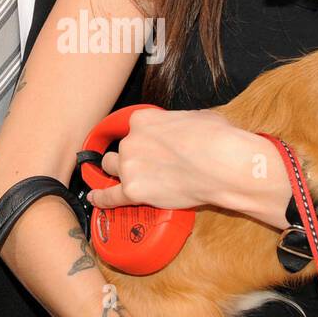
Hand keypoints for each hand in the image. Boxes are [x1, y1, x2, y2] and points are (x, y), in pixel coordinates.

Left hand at [85, 109, 253, 211]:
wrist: (221, 164)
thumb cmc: (216, 139)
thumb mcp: (198, 117)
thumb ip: (180, 124)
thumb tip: (186, 130)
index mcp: (143, 119)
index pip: (133, 128)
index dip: (142, 139)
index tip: (147, 145)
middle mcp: (131, 140)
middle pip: (120, 150)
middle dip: (130, 157)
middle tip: (145, 165)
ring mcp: (129, 166)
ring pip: (112, 169)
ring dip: (119, 174)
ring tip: (125, 181)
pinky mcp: (133, 191)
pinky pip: (109, 196)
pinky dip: (101, 198)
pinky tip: (95, 199)